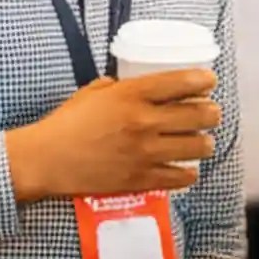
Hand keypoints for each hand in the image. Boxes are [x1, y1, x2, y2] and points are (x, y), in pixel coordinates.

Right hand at [5, 70, 220, 201]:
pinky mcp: (142, 178)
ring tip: (202, 141)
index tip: (209, 81)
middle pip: (200, 115)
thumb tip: (139, 86)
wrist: (46, 160)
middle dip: (212, 113)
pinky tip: (186, 168)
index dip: (204, 80)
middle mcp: (144, 121)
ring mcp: (145, 152)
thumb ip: (120, 86)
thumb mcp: (94, 92)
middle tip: (211, 113)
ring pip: (198, 146)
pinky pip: (182, 177)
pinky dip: (189, 172)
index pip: (183, 82)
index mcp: (132, 95)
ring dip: (205, 143)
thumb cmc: (67, 123)